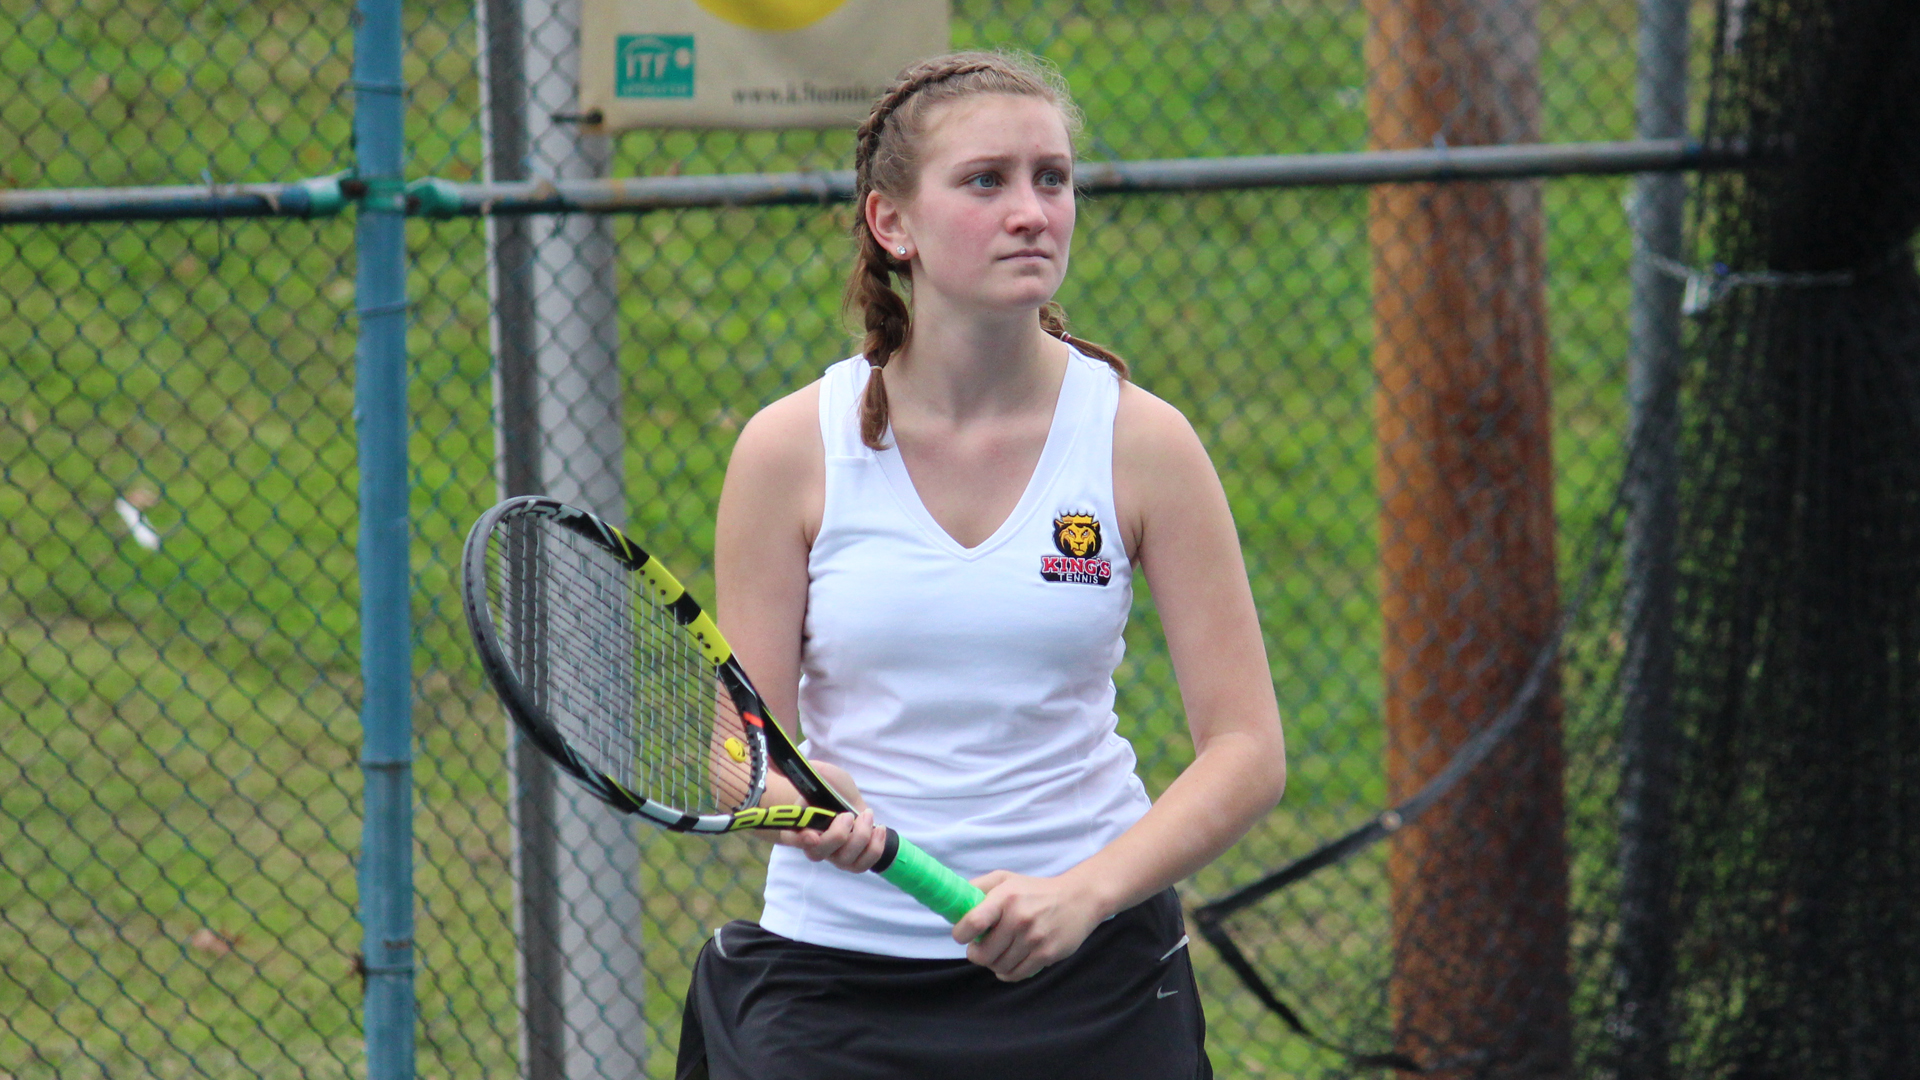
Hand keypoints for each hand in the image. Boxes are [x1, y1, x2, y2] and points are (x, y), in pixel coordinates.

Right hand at [770, 760, 887, 873]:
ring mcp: (832, 856)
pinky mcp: (851, 862)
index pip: (791, 839)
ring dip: (861, 837)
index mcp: (799, 825)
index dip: (799, 840)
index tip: (812, 834)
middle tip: (848, 815)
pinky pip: (863, 865)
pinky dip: (875, 848)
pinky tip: (878, 829)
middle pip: (819, 853)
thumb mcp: (823, 774)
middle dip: (838, 834)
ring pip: (844, 859)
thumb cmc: (834, 788)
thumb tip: (772, 760)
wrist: (851, 802)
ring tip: (867, 816)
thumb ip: (806, 770)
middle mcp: (813, 845)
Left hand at [951, 870, 1109, 981]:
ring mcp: (1034, 938)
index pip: (972, 922)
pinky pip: (1016, 974)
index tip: (962, 936)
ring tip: (998, 953)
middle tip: (979, 948)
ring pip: (998, 967)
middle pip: (983, 953)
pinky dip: (1008, 973)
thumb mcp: (1005, 879)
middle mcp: (1020, 917)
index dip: (961, 934)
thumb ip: (977, 888)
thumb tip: (953, 905)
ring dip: (993, 964)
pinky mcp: (1047, 954)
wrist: (1079, 898)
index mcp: (1006, 897)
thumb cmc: (1035, 890)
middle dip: (976, 954)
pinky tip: (1010, 962)